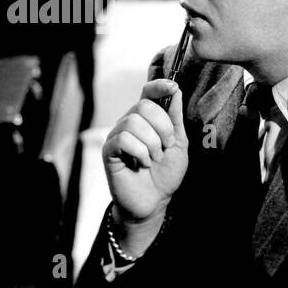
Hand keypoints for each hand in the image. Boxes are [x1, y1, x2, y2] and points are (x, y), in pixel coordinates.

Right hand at [102, 79, 188, 223]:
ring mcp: (117, 136)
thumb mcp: (178, 144)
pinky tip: (142, 164)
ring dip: (152, 143)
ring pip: (133, 122)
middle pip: (143, 105)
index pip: (147, 92)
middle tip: (166, 147)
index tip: (173, 87)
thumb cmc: (165, 174)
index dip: (158, 85)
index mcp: (147, 119)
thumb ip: (175, 118)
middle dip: (162, 127)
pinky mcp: (109, 151)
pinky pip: (123, 139)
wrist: (154, 202)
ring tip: (154, 158)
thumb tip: (174, 89)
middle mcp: (129, 123)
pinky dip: (139, 152)